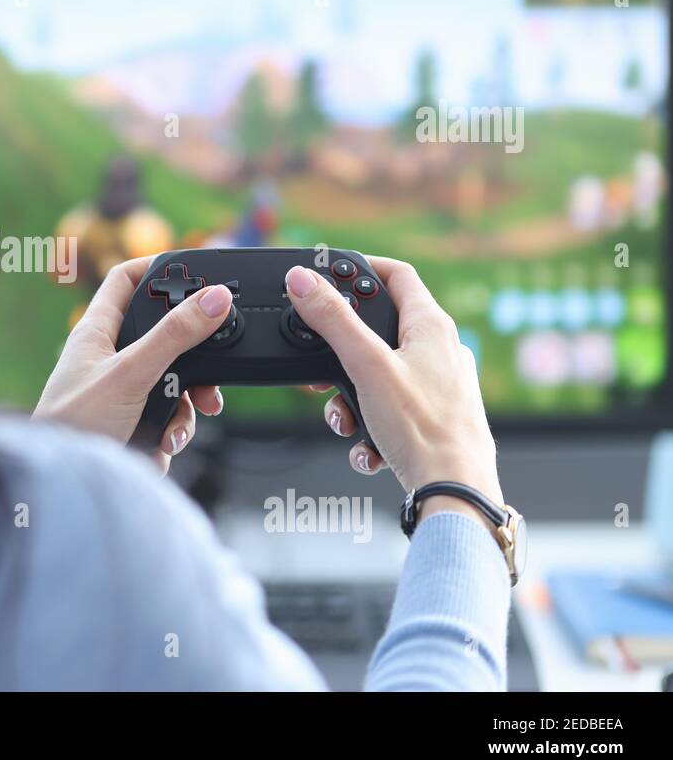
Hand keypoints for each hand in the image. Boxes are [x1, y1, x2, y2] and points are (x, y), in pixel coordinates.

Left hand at [33, 256, 232, 473]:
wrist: (65, 485)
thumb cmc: (74, 423)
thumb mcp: (132, 373)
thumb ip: (174, 335)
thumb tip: (215, 297)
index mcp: (98, 331)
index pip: (126, 280)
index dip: (158, 267)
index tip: (195, 268)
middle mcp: (110, 356)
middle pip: (164, 334)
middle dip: (193, 351)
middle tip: (212, 359)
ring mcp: (123, 390)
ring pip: (175, 378)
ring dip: (190, 399)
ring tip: (188, 415)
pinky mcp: (136, 422)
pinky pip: (170, 414)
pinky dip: (177, 427)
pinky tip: (167, 441)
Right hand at [285, 258, 502, 520]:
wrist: (456, 492)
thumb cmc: (424, 429)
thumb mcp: (367, 367)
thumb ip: (332, 321)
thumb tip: (302, 280)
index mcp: (432, 326)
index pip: (397, 275)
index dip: (361, 267)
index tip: (329, 274)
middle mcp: (441, 350)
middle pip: (379, 331)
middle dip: (342, 353)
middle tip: (320, 368)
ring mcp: (440, 385)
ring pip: (380, 376)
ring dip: (352, 399)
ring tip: (348, 421)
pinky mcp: (436, 418)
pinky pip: (391, 411)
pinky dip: (372, 427)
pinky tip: (368, 447)